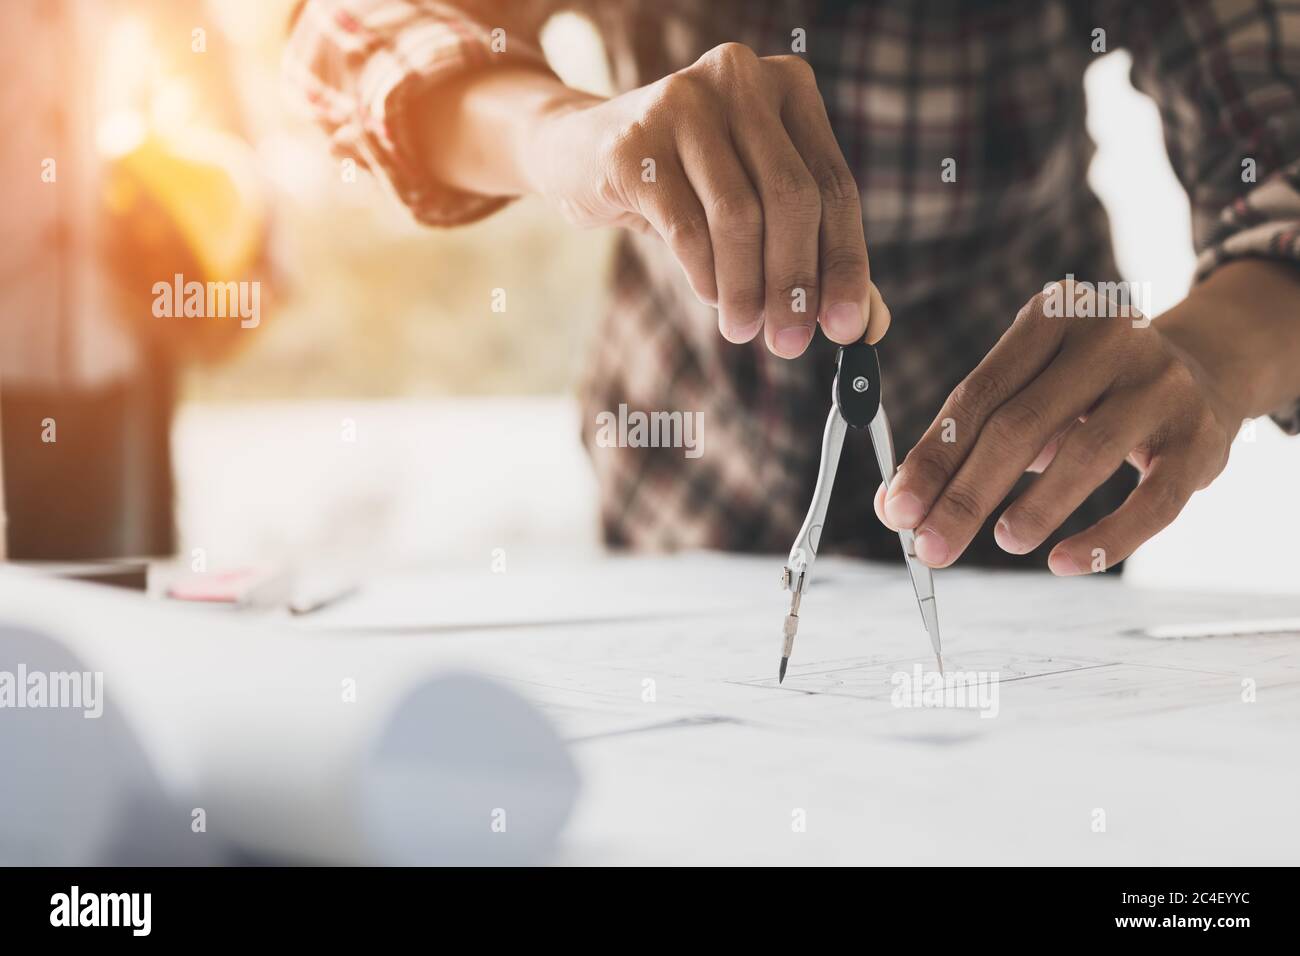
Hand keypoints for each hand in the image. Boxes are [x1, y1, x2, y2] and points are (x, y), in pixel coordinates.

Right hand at [526, 43, 889, 356]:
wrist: (579, 155)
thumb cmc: (683, 184)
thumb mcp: (754, 206)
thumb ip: (815, 255)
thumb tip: (870, 325)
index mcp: (789, 88)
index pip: (835, 185)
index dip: (846, 263)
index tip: (848, 329)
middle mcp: (741, 79)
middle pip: (792, 197)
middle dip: (796, 283)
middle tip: (791, 342)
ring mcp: (683, 102)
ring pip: (739, 215)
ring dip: (747, 288)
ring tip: (746, 329)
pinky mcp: (635, 142)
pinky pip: (686, 226)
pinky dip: (705, 274)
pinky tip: (712, 297)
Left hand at [874, 279, 1239, 573]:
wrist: (1206, 370)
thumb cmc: (1087, 391)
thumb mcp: (1027, 395)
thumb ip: (961, 444)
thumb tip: (892, 508)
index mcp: (1052, 315)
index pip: (978, 395)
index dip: (933, 458)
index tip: (898, 510)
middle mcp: (1110, 338)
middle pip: (1021, 425)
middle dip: (967, 494)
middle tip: (932, 546)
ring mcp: (1162, 384)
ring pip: (1086, 454)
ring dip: (1036, 507)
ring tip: (1002, 542)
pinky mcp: (1201, 437)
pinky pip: (1151, 501)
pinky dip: (1106, 539)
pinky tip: (1064, 563)